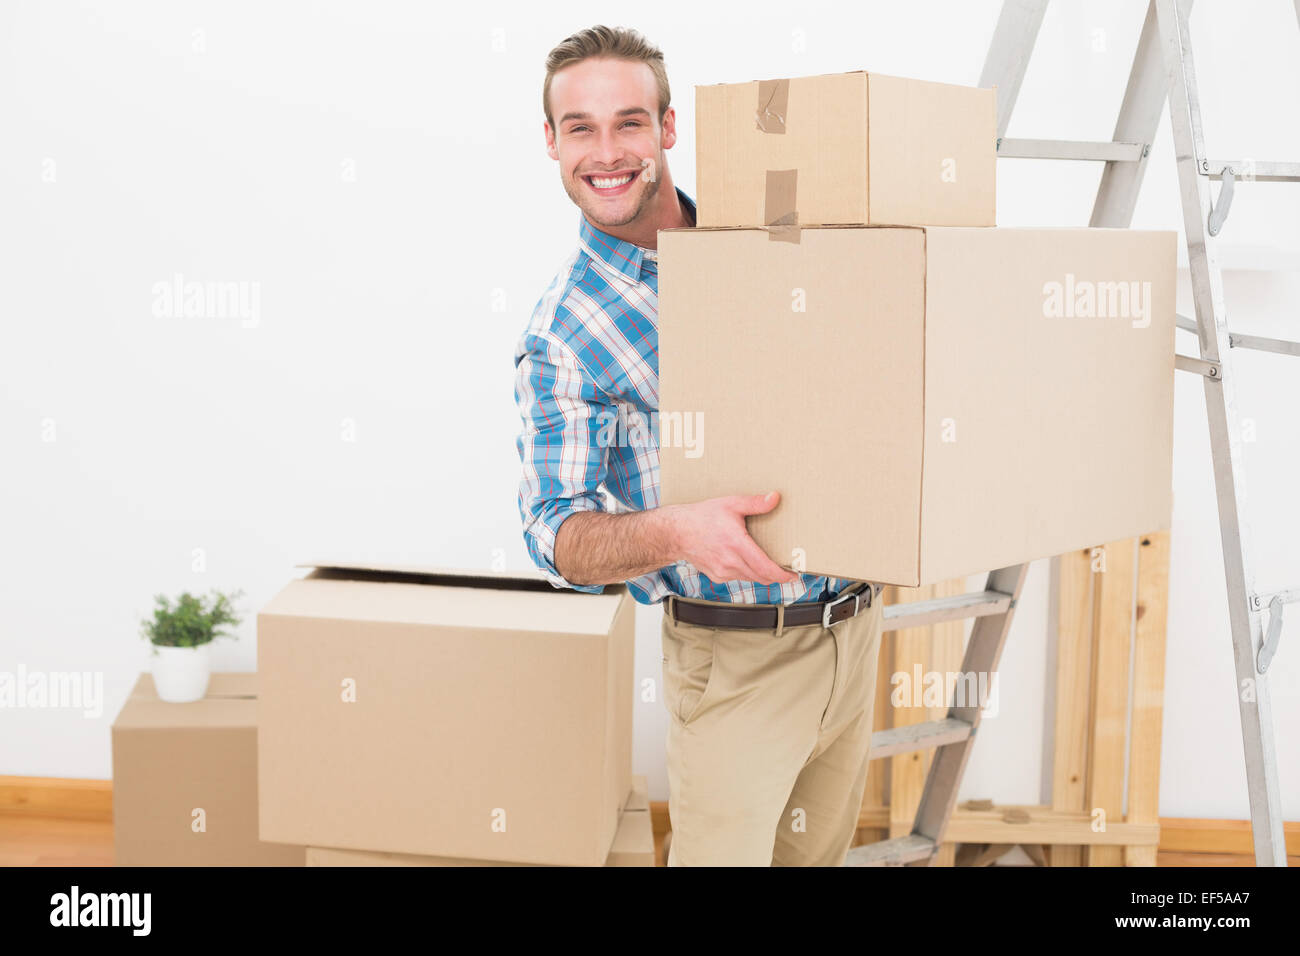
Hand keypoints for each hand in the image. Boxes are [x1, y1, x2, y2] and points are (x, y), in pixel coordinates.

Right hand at [665, 492, 799, 584]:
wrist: (677, 533)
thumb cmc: (702, 517)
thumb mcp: (731, 504)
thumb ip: (755, 503)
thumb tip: (775, 498)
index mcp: (737, 544)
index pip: (765, 568)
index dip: (782, 575)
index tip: (793, 576)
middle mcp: (731, 562)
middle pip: (762, 577)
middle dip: (776, 576)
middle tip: (787, 570)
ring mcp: (723, 572)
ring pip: (750, 578)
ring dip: (761, 574)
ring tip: (769, 565)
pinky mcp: (717, 576)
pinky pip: (738, 578)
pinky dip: (746, 573)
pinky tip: (746, 562)